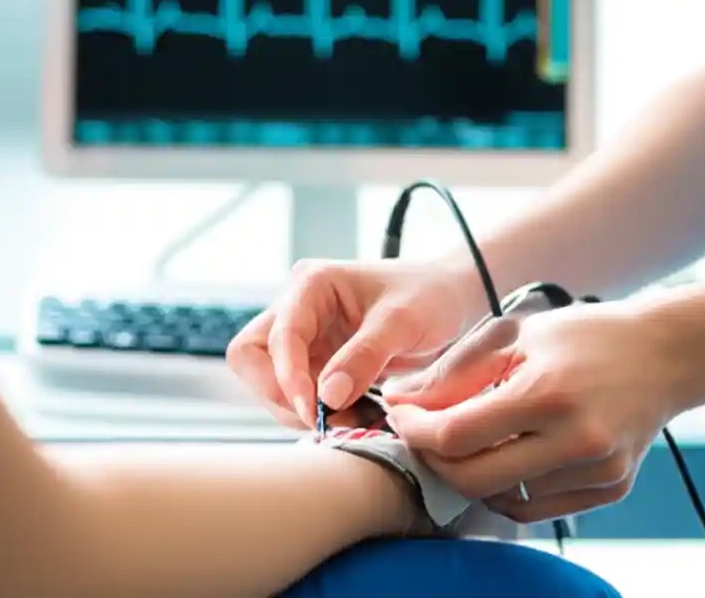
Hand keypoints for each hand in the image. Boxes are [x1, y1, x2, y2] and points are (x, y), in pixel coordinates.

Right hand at [227, 258, 482, 427]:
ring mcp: (305, 336)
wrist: (453, 298)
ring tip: (352, 420)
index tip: (314, 411)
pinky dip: (320, 412)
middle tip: (319, 418)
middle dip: (278, 394)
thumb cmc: (430, 295)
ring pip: (271, 381)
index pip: (277, 336)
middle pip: (252, 357)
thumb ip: (365, 357)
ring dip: (300, 409)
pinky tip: (356, 417)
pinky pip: (299, 393)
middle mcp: (298, 307)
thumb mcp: (403, 322)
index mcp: (311, 284)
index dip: (287, 377)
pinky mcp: (318, 360)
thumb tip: (326, 398)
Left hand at [384, 299, 688, 522]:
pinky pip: (536, 507)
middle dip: (433, 459)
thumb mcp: (514, 334)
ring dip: (473, 471)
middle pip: (472, 479)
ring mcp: (597, 472)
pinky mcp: (610, 490)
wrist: (663, 354)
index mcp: (547, 393)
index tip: (399, 415)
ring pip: (502, 495)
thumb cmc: (583, 336)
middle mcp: (576, 440)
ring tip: (474, 435)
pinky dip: (509, 487)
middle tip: (422, 433)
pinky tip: (509, 454)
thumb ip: (453, 371)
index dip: (415, 430)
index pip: (455, 435)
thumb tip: (398, 402)